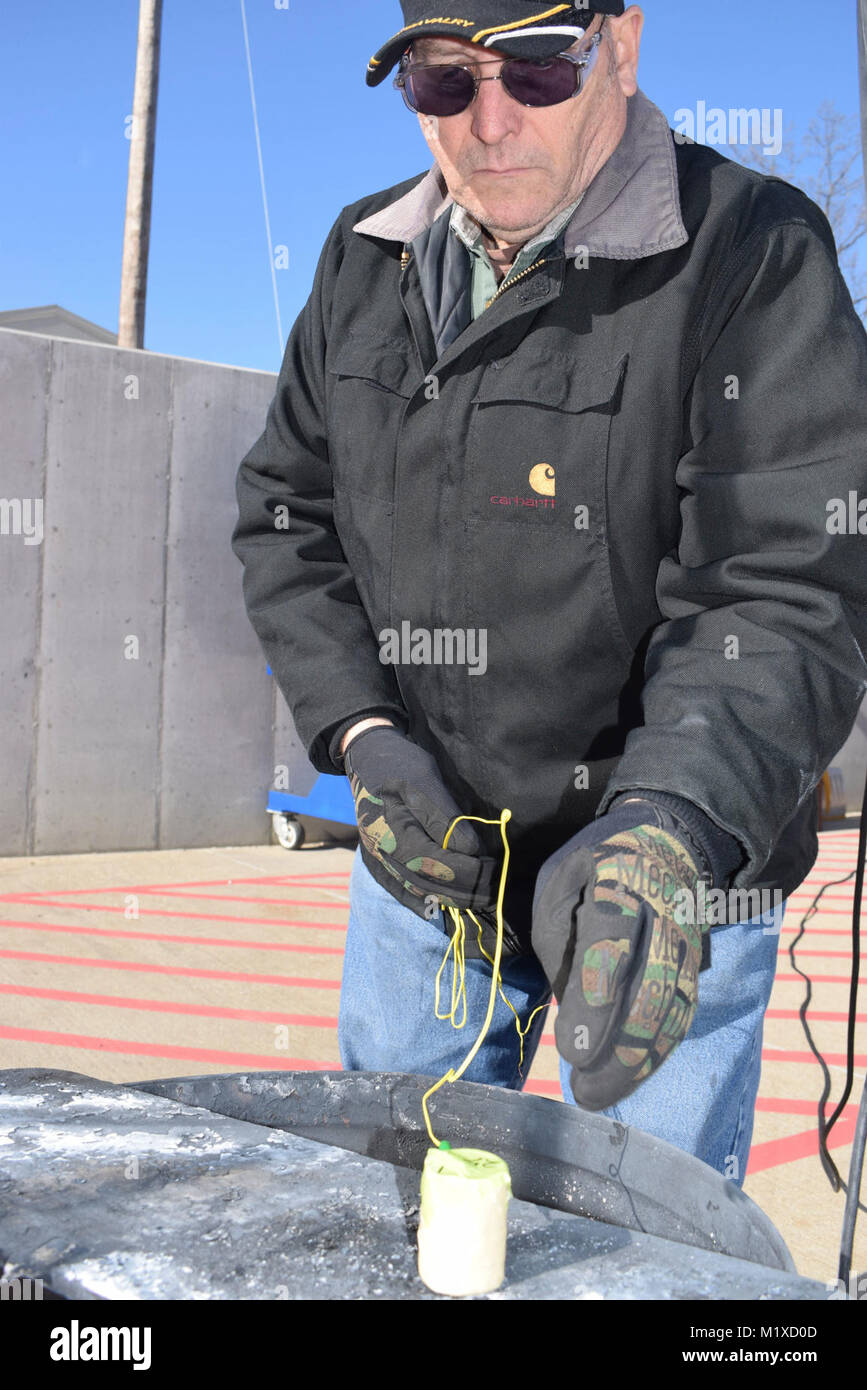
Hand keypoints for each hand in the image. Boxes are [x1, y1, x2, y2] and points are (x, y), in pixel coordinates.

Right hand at [344, 727, 497, 918]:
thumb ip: (445, 817)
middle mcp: (383, 850)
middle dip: (463, 890)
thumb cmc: (401, 764)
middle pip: (427, 881)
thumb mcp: (426, 780)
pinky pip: (395, 888)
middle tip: (493, 893)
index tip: (493, 872)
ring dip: (447, 899)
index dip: (467, 872)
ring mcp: (377, 857)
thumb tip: (469, 850)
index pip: (437, 863)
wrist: (367, 756)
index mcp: (396, 830)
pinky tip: (435, 912)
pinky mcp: (376, 858)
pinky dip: (416, 902)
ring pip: (414, 888)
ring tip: (476, 901)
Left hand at [531, 800, 706, 1109]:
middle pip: (651, 984)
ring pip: (674, 1006)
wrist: (667, 839)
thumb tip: (572, 1010)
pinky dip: (659, 1049)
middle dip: (619, 1045)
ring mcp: (687, 940)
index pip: (611, 942)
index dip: (595, 999)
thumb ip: (561, 942)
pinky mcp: (695, 965)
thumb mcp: (559, 885)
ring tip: (602, 1096)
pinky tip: (632, 1076)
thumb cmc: (595, 868)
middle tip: (584, 1090)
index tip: (573, 1051)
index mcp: (619, 877)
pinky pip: (683, 1011)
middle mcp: (664, 911)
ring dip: (641, 1059)